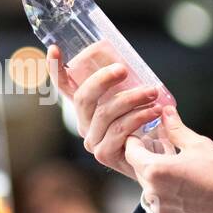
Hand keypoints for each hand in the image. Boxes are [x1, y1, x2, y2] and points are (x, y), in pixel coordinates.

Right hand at [47, 42, 166, 179]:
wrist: (157, 163)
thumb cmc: (147, 129)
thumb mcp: (137, 102)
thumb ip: (131, 86)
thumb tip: (133, 61)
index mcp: (86, 109)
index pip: (65, 87)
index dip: (56, 69)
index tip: (54, 48)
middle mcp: (84, 124)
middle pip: (83, 98)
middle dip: (102, 80)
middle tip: (123, 69)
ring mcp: (92, 140)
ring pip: (105, 113)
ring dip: (131, 98)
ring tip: (152, 92)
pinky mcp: (104, 154)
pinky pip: (119, 130)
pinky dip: (139, 118)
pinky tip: (155, 111)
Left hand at [124, 106, 212, 212]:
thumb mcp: (199, 145)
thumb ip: (176, 129)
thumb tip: (166, 112)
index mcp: (155, 170)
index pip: (131, 151)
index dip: (135, 140)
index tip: (143, 135)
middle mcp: (152, 191)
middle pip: (139, 168)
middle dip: (148, 156)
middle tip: (163, 146)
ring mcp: (158, 208)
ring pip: (148, 186)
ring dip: (157, 174)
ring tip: (176, 165)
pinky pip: (157, 202)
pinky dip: (164, 191)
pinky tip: (181, 184)